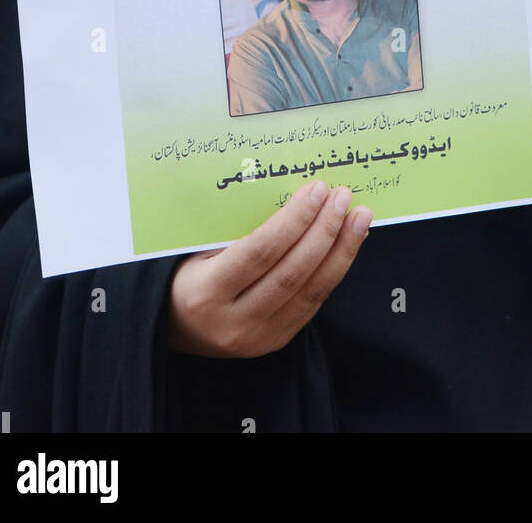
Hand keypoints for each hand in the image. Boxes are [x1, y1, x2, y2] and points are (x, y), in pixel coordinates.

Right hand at [168, 180, 371, 356]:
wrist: (173, 326)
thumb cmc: (187, 271)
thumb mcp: (198, 248)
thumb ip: (239, 229)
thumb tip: (295, 196)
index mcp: (205, 292)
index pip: (259, 252)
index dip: (293, 220)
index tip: (318, 189)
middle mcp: (232, 322)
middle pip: (290, 273)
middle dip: (324, 231)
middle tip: (343, 197)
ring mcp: (256, 338)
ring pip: (309, 292)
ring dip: (340, 251)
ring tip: (359, 217)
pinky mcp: (275, 342)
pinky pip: (312, 304)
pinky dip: (333, 271)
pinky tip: (347, 245)